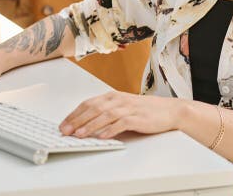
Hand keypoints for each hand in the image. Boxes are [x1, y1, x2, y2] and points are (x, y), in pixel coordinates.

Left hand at [59, 91, 182, 138]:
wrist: (168, 110)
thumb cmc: (144, 110)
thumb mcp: (122, 107)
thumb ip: (106, 113)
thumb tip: (85, 124)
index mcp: (112, 96)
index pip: (88, 103)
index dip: (74, 114)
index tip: (63, 125)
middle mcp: (118, 100)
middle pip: (93, 109)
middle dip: (77, 120)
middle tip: (65, 131)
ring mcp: (128, 108)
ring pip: (105, 115)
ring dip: (90, 125)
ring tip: (79, 134)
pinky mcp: (137, 117)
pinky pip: (121, 123)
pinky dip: (110, 130)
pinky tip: (102, 136)